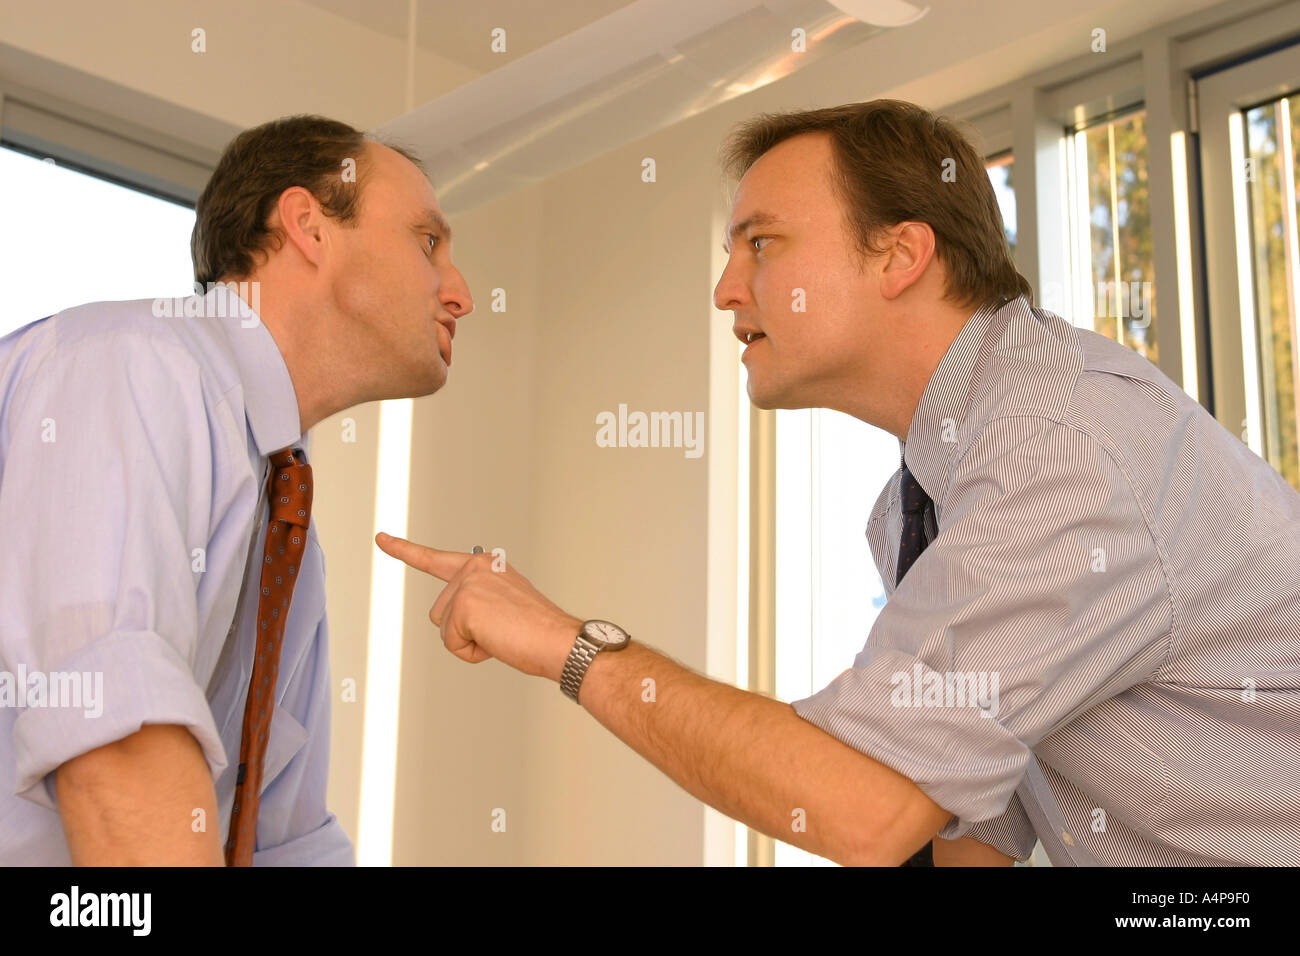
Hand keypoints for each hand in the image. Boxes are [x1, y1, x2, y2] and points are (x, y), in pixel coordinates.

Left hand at [374, 533, 582, 682]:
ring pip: (443, 627)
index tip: (381, 538)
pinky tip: (496, 641)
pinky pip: (451, 643)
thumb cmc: (537, 630)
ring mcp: (468, 583)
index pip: (436, 559)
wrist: (558, 641)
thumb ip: (478, 601)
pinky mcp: (464, 604)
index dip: (404, 550)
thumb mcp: (504, 605)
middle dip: (463, 630)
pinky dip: (471, 652)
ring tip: (502, 634)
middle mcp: (474, 567)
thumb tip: (460, 616)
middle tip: (501, 630)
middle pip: (439, 611)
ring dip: (468, 641)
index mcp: (485, 565)